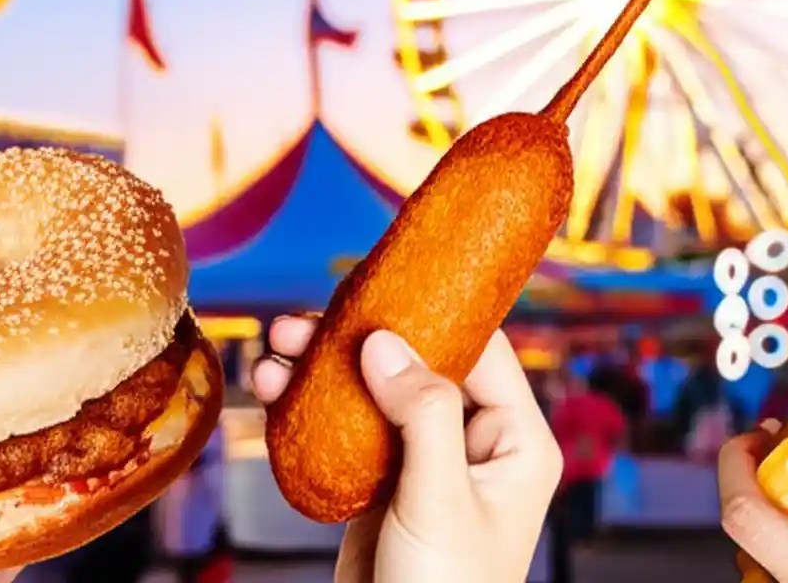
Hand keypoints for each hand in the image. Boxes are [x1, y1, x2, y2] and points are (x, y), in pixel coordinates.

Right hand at [253, 316, 561, 582]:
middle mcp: (474, 441)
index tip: (377, 288)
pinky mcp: (384, 480)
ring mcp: (426, 459)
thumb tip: (386, 342)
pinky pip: (347, 427)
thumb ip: (422, 415)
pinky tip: (271, 391)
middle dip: (354, 340)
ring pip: (372, 391)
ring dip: (320, 369)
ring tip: (271, 354)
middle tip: (297, 324)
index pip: (481, 350)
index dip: (430, 314)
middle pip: (415, 363)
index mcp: (516, 440)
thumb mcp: (440, 499)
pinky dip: (309, 406)